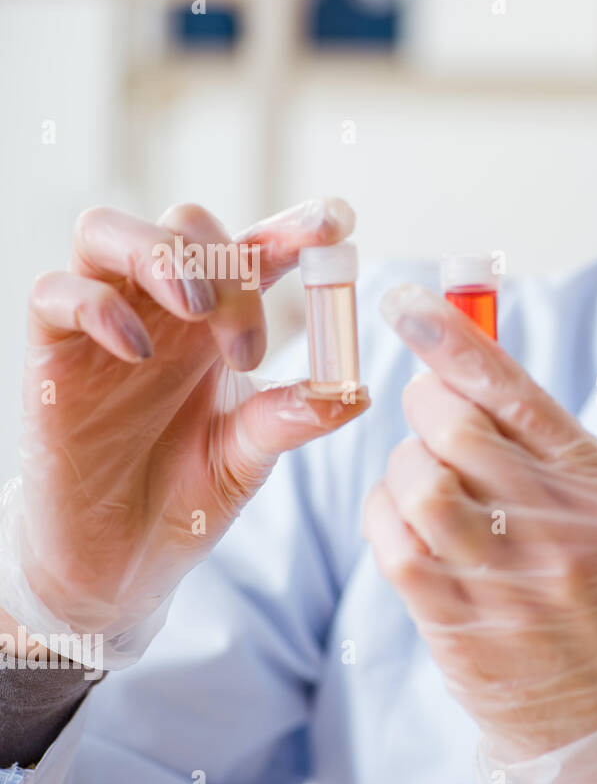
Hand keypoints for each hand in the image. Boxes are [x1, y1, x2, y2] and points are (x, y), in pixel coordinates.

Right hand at [4, 199, 369, 664]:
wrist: (120, 563)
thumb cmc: (187, 498)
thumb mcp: (250, 457)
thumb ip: (292, 419)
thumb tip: (357, 392)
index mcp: (219, 326)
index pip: (254, 254)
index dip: (293, 229)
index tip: (339, 220)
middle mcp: (161, 313)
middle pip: (184, 225)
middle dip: (225, 258)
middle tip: (250, 341)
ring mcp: (103, 328)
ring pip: (108, 231)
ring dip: (162, 255)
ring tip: (197, 311)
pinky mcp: (52, 357)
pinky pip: (56, 294)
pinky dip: (97, 305)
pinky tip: (138, 351)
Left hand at [363, 283, 596, 783]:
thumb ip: (548, 446)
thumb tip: (462, 371)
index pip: (515, 392)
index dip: (452, 338)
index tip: (405, 300)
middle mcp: (557, 530)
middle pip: (454, 428)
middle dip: (424, 405)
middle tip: (429, 412)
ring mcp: (505, 580)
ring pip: (414, 480)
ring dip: (403, 463)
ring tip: (424, 475)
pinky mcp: (457, 621)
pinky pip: (392, 541)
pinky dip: (385, 514)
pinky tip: (408, 520)